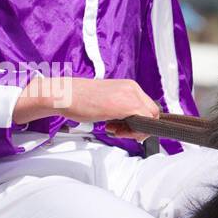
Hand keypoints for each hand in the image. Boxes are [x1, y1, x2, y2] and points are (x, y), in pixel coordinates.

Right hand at [13, 75, 160, 140]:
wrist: (65, 95)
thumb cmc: (80, 99)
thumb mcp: (107, 101)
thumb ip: (121, 109)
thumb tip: (130, 123)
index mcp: (128, 86)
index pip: (147, 107)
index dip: (140, 121)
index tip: (125, 127)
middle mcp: (132, 88)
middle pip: (152, 112)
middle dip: (140, 127)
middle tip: (121, 131)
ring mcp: (129, 95)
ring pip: (150, 117)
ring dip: (135, 130)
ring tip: (114, 129)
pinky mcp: (125, 104)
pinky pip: (144, 121)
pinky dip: (134, 131)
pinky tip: (114, 129)